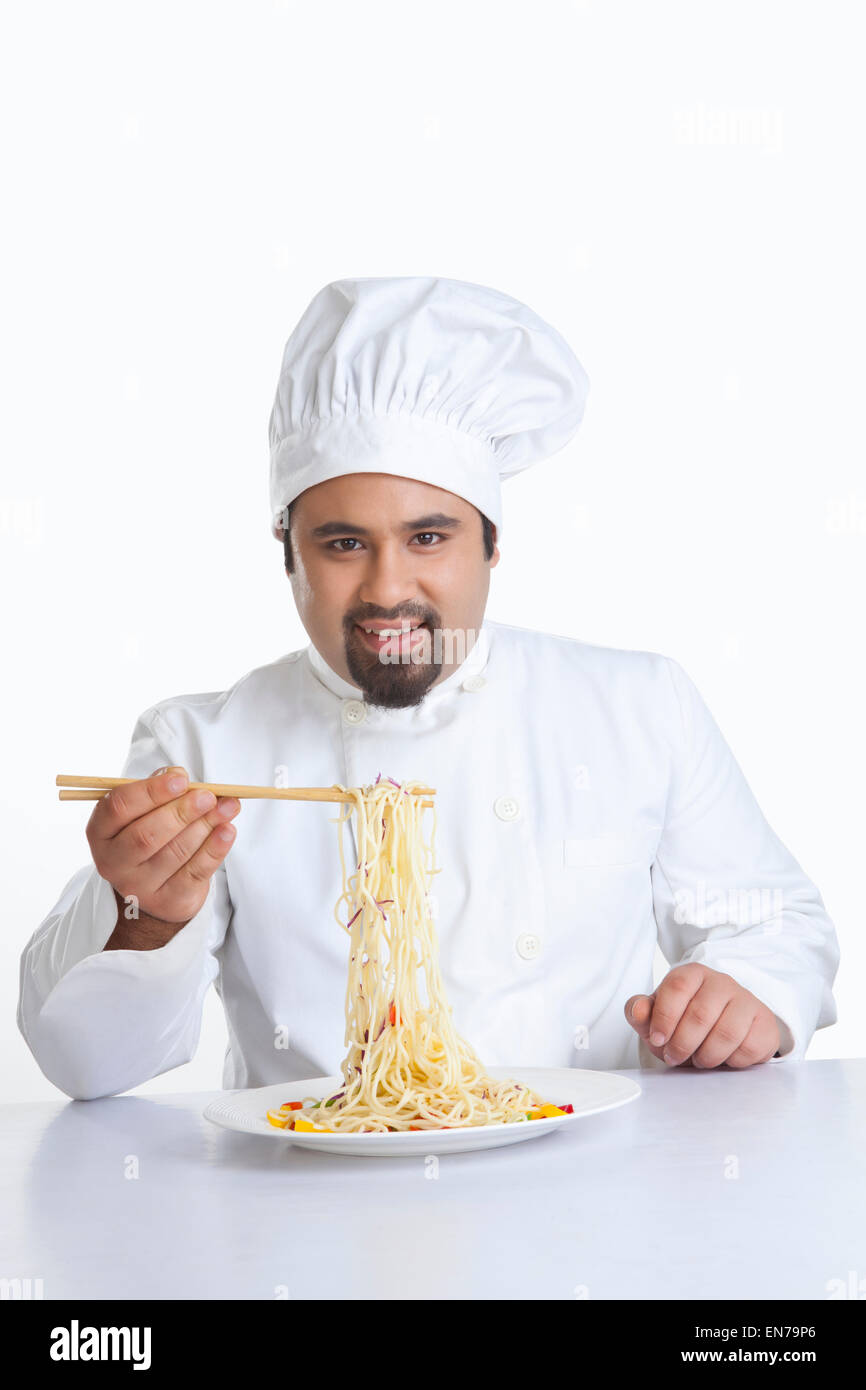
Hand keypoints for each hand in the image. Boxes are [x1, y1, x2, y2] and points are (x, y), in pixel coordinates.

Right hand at [87, 765, 240, 927]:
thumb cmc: (152, 836)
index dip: (151, 791)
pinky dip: (215, 849)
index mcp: (101, 831)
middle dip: (182, 812)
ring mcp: (138, 886)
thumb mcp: (146, 810)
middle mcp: (113, 861)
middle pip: (146, 835)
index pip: (118, 807)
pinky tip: (227, 830)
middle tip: (208, 797)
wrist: (157, 888)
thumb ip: (159, 790)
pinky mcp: (168, 901)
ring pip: (174, 852)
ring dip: (205, 826)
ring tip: (227, 807)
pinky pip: (195, 872)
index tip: (181, 779)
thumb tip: (178, 776)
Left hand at [625, 963, 780, 1068]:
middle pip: (701, 1014)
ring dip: (707, 1056)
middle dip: (683, 1043)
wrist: (724, 1031)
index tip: (657, 1039)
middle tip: (675, 1057)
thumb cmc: (684, 1022)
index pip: (677, 987)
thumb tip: (637, 1009)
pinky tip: (723, 1059)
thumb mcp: (656, 1018)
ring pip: (726, 1033)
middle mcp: (721, 982)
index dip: (664, 1017)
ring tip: (698, 1060)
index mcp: (692, 974)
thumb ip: (639, 1012)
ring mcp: (746, 1000)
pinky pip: (748, 1047)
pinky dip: (731, 1062)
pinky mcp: (764, 1023)